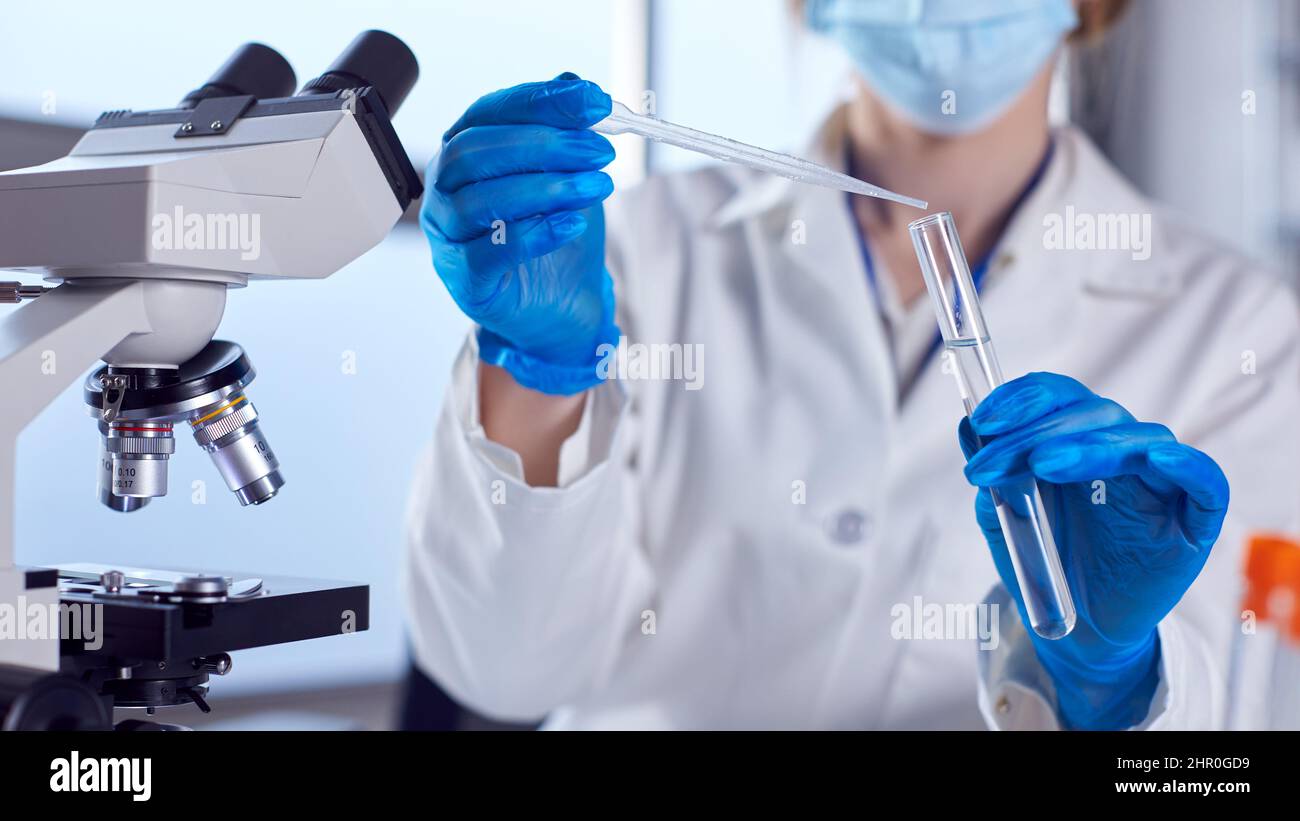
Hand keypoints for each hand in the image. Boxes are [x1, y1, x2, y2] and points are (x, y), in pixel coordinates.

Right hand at [421, 74, 618, 394]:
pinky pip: (488, 251)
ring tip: (597, 186)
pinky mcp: (464, 280)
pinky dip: (534, 234)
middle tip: (600, 151)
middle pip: (477, 152)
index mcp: (465, 152)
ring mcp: (447, 236)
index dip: (541, 103)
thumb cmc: (558, 235)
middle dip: (545, 146)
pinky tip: (572, 224)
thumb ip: (567, 130)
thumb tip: (574, 82)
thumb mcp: (570, 174)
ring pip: (481, 200)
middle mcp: (445, 189)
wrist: (564, 305)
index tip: (594, 102)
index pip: (490, 112)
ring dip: (546, 188)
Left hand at [958, 372, 1229, 728]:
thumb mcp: (1006, 519)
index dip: (1023, 399)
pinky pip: (1205, 482)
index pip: (1059, 398)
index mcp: (1078, 443)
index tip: (983, 420)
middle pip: (1094, 414)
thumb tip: (966, 427)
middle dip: (1037, 431)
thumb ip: (992, 475)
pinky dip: (1187, 465)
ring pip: (1141, 438)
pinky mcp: (1194, 522)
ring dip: (1090, 445)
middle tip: (994, 460)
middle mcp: (1121, 453)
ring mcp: (1162, 484)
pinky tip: (1158, 457)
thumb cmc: (1047, 566)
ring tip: (1043, 464)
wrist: (1080, 630)